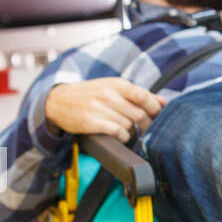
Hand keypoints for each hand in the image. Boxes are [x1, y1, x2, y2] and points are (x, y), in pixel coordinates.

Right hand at [44, 78, 166, 142]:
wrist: (59, 101)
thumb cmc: (91, 94)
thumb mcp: (113, 88)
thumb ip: (138, 94)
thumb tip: (163, 101)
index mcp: (116, 84)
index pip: (143, 95)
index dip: (155, 108)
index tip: (158, 115)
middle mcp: (107, 95)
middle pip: (138, 113)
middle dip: (147, 124)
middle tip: (147, 128)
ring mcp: (98, 108)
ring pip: (128, 124)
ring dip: (134, 131)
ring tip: (132, 131)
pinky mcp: (90, 122)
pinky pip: (116, 132)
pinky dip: (124, 136)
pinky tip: (122, 135)